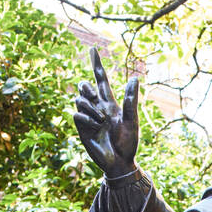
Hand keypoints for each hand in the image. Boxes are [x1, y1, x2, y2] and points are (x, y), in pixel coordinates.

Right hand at [73, 47, 139, 178]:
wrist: (120, 162)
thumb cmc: (128, 143)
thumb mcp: (132, 121)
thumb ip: (131, 100)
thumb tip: (135, 78)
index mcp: (110, 103)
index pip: (101, 79)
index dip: (96, 64)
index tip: (92, 49)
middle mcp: (97, 107)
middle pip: (85, 86)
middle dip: (87, 87)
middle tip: (95, 96)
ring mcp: (88, 117)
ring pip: (79, 98)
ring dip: (90, 107)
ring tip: (101, 121)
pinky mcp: (82, 127)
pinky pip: (77, 113)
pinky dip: (87, 118)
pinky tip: (96, 126)